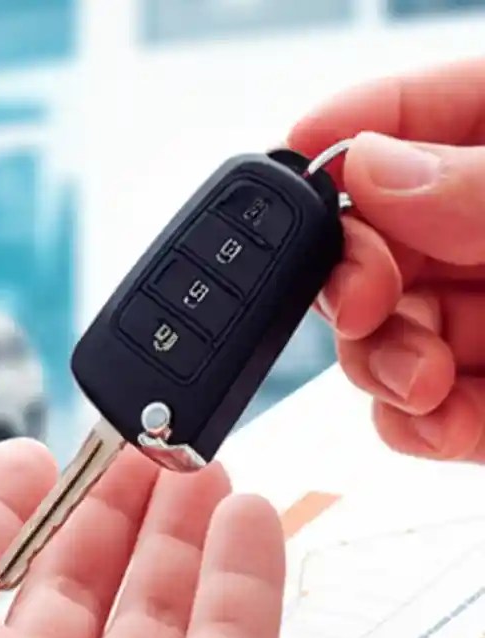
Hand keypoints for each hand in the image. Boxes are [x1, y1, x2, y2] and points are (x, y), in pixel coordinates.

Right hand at [290, 57, 484, 460]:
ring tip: (421, 380)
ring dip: (380, 360)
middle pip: (373, 235)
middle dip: (351, 275)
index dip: (340, 133)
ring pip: (383, 327)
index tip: (292, 160)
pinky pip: (423, 408)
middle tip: (364, 302)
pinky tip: (442, 420)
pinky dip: (416, 424)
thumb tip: (371, 168)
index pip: (409, 115)